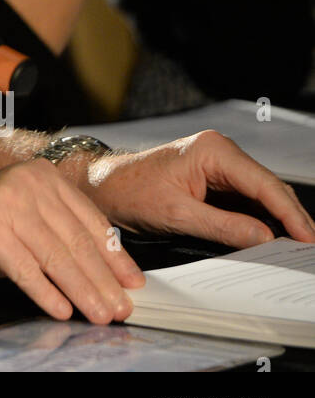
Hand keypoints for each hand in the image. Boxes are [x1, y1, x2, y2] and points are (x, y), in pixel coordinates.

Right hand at [0, 158, 144, 323]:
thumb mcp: (27, 221)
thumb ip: (62, 236)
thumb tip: (110, 273)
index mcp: (42, 176)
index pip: (89, 220)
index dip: (115, 256)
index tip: (132, 283)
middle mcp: (26, 183)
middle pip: (75, 240)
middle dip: (102, 280)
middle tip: (120, 308)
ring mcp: (5, 203)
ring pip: (55, 256)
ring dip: (81, 291)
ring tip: (98, 314)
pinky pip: (25, 268)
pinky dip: (46, 292)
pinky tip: (60, 310)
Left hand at [82, 131, 314, 247]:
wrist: (104, 186)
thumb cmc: (129, 192)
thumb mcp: (176, 215)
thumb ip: (223, 226)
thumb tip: (265, 237)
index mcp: (213, 150)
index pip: (264, 184)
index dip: (291, 214)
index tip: (308, 239)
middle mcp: (220, 151)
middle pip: (269, 188)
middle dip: (292, 218)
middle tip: (310, 247)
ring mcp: (219, 164)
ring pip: (262, 194)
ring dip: (280, 220)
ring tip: (299, 246)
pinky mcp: (215, 178)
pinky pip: (247, 199)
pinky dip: (263, 218)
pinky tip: (275, 238)